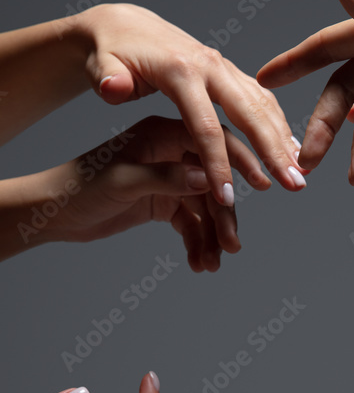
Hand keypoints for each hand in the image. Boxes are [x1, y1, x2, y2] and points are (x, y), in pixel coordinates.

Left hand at [30, 115, 269, 271]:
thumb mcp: (121, 180)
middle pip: (216, 178)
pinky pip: (193, 221)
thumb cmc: (80, 184)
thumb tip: (205, 178)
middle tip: (236, 244)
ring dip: (212, 235)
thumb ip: (163, 178)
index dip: (237, 163)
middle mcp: (173, 150)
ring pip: (207, 206)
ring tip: (213, 262)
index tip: (260, 187)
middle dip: (228, 213)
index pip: (211, 139)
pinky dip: (198, 241)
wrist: (54, 209)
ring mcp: (172, 176)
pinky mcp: (167, 199)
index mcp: (163, 130)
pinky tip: (198, 262)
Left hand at [76, 3, 306, 201]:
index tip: (228, 198)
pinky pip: (261, 100)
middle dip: (272, 153)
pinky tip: (290, 151)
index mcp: (180, 71)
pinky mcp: (230, 73)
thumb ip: (108, 80)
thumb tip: (114, 89)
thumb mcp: (100, 65)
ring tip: (300, 176)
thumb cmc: (109, 52)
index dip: (217, 165)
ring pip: (263, 106)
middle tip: (294, 186)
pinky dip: (279, 125)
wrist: (125, 25)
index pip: (205, 126)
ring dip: (284, 141)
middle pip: (249, 115)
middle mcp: (209, 66)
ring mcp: (224, 68)